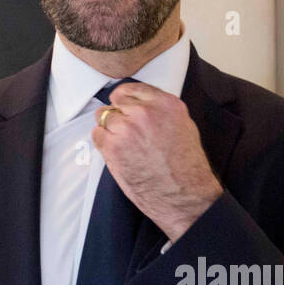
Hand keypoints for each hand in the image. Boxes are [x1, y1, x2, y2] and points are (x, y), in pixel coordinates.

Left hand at [91, 81, 223, 242]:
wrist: (184, 195)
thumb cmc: (186, 166)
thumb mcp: (182, 125)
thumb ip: (160, 111)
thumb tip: (140, 105)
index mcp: (165, 104)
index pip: (132, 89)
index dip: (126, 101)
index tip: (125, 108)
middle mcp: (144, 112)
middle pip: (116, 102)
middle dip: (119, 115)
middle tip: (125, 131)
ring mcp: (127, 128)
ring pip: (104, 117)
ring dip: (110, 129)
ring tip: (123, 145)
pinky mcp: (113, 147)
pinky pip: (97, 135)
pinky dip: (102, 142)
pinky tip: (116, 153)